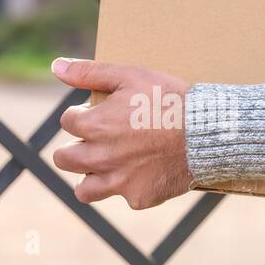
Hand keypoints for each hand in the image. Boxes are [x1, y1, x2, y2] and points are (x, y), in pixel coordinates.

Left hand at [50, 58, 192, 208]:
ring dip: (91, 176)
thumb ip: (89, 72)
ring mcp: (117, 181)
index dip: (83, 115)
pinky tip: (144, 172)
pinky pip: (123, 197)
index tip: (101, 113)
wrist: (207, 133)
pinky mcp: (137, 197)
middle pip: (64, 159)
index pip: (68, 122)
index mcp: (93, 126)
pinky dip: (130, 186)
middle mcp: (99, 157)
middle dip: (76, 147)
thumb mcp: (130, 76)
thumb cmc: (170, 100)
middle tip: (99, 141)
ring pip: (83, 190)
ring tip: (108, 165)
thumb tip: (57, 66)